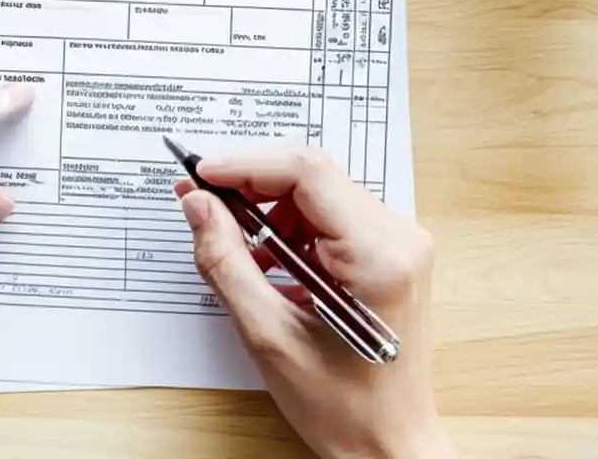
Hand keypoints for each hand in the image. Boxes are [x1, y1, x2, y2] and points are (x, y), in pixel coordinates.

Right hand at [176, 147, 454, 458]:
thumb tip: (198, 205)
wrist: (389, 444)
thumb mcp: (268, 335)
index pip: (307, 172)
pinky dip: (290, 230)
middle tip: (203, 207)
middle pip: (312, 175)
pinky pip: (329, 217)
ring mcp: (399, 243)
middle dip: (251, 186)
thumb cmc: (344, 406)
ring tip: (241, 256)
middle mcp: (398, 238)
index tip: (201, 176)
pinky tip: (269, 266)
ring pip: (317, 193)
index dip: (246, 166)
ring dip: (269, 212)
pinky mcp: (389, 252)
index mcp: (378, 256)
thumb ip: (226, 261)